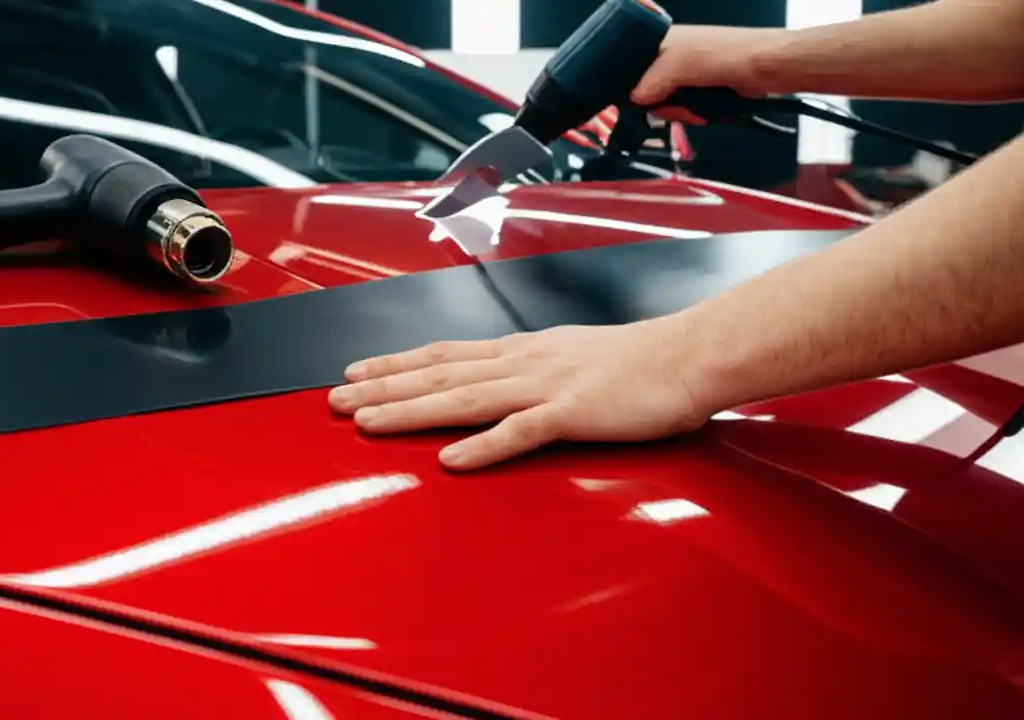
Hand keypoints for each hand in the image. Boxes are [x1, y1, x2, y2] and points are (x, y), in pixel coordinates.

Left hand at [327, 318, 715, 470]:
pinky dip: (483, 446)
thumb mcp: (574, 356)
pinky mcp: (574, 412)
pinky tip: (449, 460)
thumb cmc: (640, 361)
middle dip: (382, 387)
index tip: (356, 370)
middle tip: (331, 399)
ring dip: (412, 411)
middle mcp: (524, 362)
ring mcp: (546, 386)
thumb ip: (536, 371)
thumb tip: (504, 383)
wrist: (691, 355)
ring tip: (365, 421)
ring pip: (464, 398)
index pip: (446, 354)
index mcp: (524, 351)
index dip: (397, 363)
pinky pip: (521, 432)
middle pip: (439, 375)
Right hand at [631, 25, 785, 120]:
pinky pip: (683, 109)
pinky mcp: (699, 89)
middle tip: (676, 103)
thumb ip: (651, 82)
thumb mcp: (680, 64)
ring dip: (679, 111)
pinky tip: (703, 109)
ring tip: (696, 106)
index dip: (632, 88)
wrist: (767, 68)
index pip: (630, 69)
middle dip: (661, 104)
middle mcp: (669, 57)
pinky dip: (692, 113)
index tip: (640, 102)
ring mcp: (685, 74)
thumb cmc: (726, 55)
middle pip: (645, 92)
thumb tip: (633, 100)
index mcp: (660, 41)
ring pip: (665, 104)